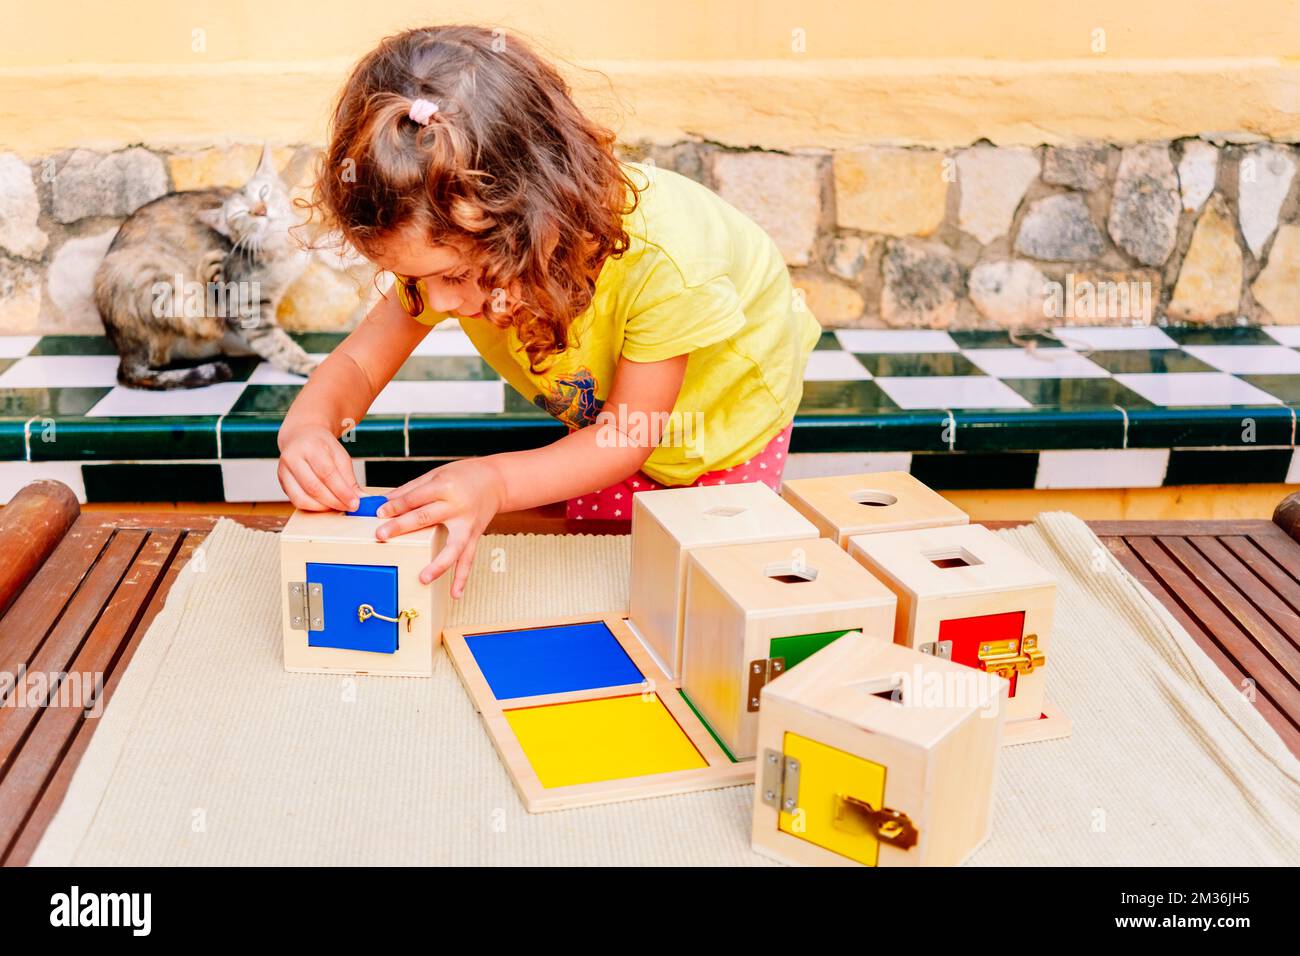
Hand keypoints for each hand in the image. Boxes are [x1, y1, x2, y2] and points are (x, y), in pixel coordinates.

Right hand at [277, 424, 361, 512]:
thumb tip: (359, 498)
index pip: (327, 473)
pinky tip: (325, 505)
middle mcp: (292, 458)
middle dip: (334, 502)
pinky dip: (313, 507)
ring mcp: (283, 471)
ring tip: (338, 506)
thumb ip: (349, 478)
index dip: (342, 491)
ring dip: (323, 507)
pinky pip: (296, 501)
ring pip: (302, 498)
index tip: (355, 503)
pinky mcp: (281, 482)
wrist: (301, 436)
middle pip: (314, 487)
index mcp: (310, 446)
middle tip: (349, 507)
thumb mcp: (340, 455)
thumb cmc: (322, 446)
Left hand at [374, 458, 505, 597]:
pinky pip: (468, 559)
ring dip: (439, 564)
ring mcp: (467, 524)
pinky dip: (463, 577)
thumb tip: (387, 502)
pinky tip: (455, 594)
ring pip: (453, 547)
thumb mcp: (437, 474)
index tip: (379, 512)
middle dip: (402, 527)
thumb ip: (413, 489)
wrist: (497, 481)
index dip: (395, 505)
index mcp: (445, 487)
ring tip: (424, 579)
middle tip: (381, 535)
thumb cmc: (465, 475)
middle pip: (426, 518)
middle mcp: (457, 507)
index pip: (415, 498)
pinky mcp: (475, 536)